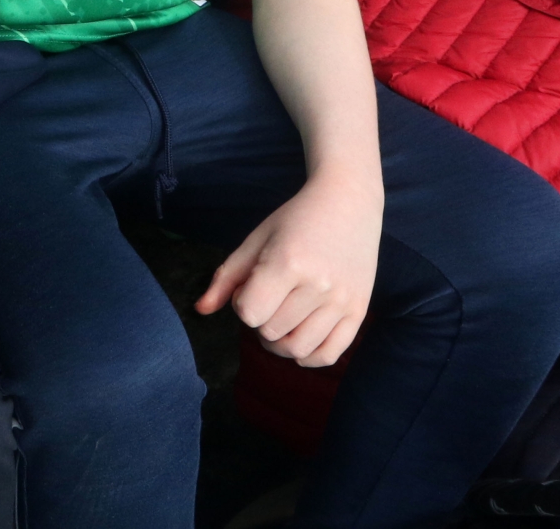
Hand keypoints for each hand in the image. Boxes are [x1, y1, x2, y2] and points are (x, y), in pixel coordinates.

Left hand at [196, 173, 381, 367]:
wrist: (348, 204)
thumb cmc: (296, 220)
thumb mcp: (256, 240)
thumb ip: (226, 277)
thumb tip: (200, 310)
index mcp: (288, 263)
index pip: (249, 313)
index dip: (242, 304)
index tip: (251, 286)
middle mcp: (319, 286)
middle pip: (271, 331)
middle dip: (259, 320)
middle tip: (266, 298)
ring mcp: (342, 302)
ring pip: (297, 349)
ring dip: (278, 342)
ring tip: (278, 319)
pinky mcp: (359, 312)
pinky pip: (329, 355)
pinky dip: (307, 356)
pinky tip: (297, 338)